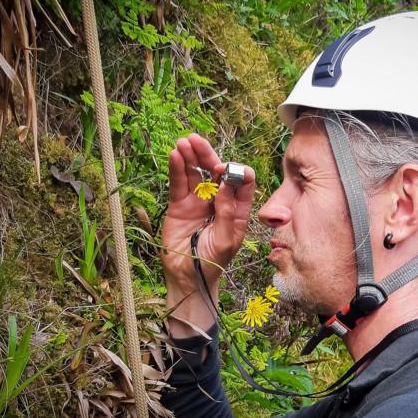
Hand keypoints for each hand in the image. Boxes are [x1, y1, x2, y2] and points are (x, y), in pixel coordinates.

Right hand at [161, 134, 254, 336]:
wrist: (188, 277)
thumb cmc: (212, 261)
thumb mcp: (226, 239)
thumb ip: (228, 211)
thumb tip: (228, 182)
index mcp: (237, 209)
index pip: (241, 181)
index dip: (234, 171)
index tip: (223, 170)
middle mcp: (218, 201)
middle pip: (216, 171)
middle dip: (208, 154)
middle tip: (197, 141)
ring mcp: (198, 201)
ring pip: (196, 173)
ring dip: (191, 156)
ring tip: (183, 142)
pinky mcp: (179, 205)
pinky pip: (179, 184)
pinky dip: (177, 169)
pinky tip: (175, 155)